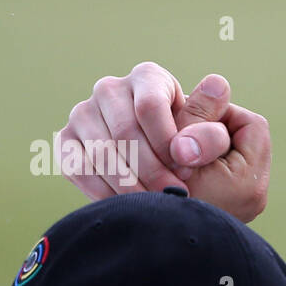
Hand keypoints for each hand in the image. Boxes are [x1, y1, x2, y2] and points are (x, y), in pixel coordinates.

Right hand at [59, 62, 270, 222]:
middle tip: (174, 194)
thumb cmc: (190, 147)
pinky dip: (104, 192)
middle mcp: (109, 88)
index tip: (186, 170)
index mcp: (147, 77)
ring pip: (101, 151)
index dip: (168, 142)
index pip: (150, 106)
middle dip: (152, 169)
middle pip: (124, 131)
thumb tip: (217, 85)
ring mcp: (83, 113)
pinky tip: (129, 207)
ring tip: (156, 205)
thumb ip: (210, 117)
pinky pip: (80, 168)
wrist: (162, 167)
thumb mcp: (206, 133)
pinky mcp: (67, 140)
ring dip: (130, 185)